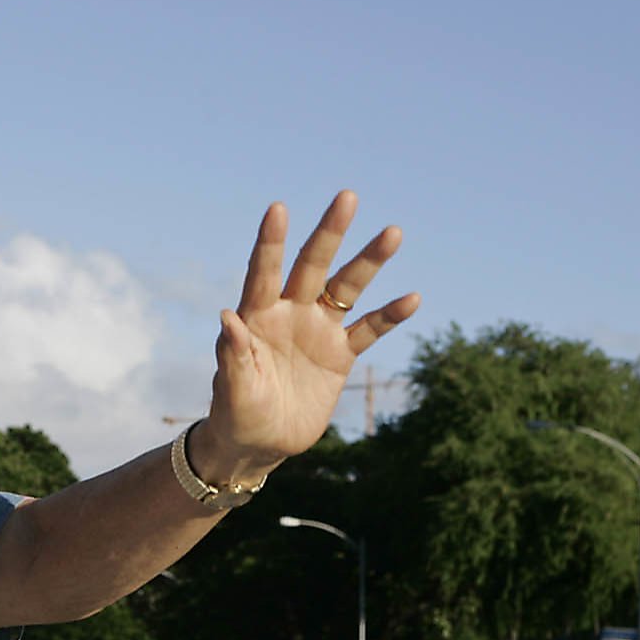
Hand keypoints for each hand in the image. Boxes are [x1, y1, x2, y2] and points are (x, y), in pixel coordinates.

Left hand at [192, 191, 419, 483]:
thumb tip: (227, 316)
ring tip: (392, 232)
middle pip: (313, 265)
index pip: (264, 272)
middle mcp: (290, 313)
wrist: (260, 443)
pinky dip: (390, 316)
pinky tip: (412, 298)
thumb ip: (233, 354)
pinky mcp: (340, 355)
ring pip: (347, 288)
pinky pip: (369, 330)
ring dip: (369, 262)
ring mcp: (318, 331)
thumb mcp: (233, 389)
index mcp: (258, 317)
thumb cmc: (236, 414)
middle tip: (347, 196)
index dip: (271, 243)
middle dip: (330, 233)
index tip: (277, 209)